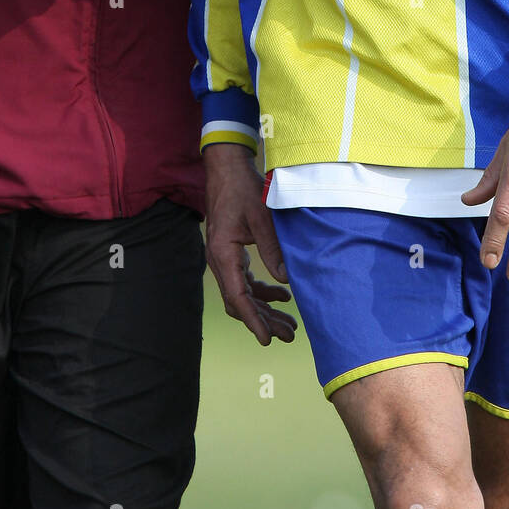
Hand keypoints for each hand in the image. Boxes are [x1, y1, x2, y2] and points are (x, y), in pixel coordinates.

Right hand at [203, 142, 296, 345]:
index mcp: (223, 253)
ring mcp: (224, 258)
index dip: (252, 320)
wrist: (228, 169)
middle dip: (264, 320)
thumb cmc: (243, 189)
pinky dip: (262, 291)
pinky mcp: (231, 253)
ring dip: (264, 308)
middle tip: (289, 334)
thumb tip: (286, 280)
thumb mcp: (262, 217)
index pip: (236, 296)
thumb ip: (272, 249)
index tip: (266, 339)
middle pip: (240, 301)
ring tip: (289, 323)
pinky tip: (282, 295)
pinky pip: (244, 281)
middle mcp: (219, 260)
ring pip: (242, 294)